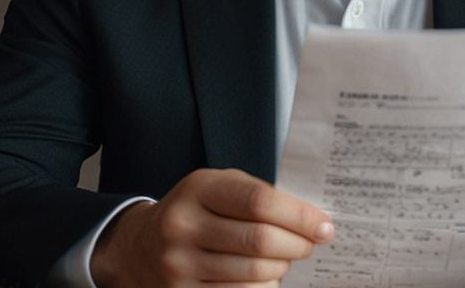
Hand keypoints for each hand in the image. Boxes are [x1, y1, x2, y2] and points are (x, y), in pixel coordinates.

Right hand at [90, 168, 332, 286]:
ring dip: (282, 267)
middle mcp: (183, 225)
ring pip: (254, 272)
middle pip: (260, 240)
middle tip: (311, 243)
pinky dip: (264, 285)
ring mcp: (179, 264)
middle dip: (298, 244)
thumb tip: (313, 221)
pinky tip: (267, 275)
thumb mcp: (220, 187)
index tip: (324, 225)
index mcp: (199, 189)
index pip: (259, 202)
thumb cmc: (197, 210)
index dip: (299, 216)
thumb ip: (260, 197)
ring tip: (287, 257)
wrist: (140, 246)